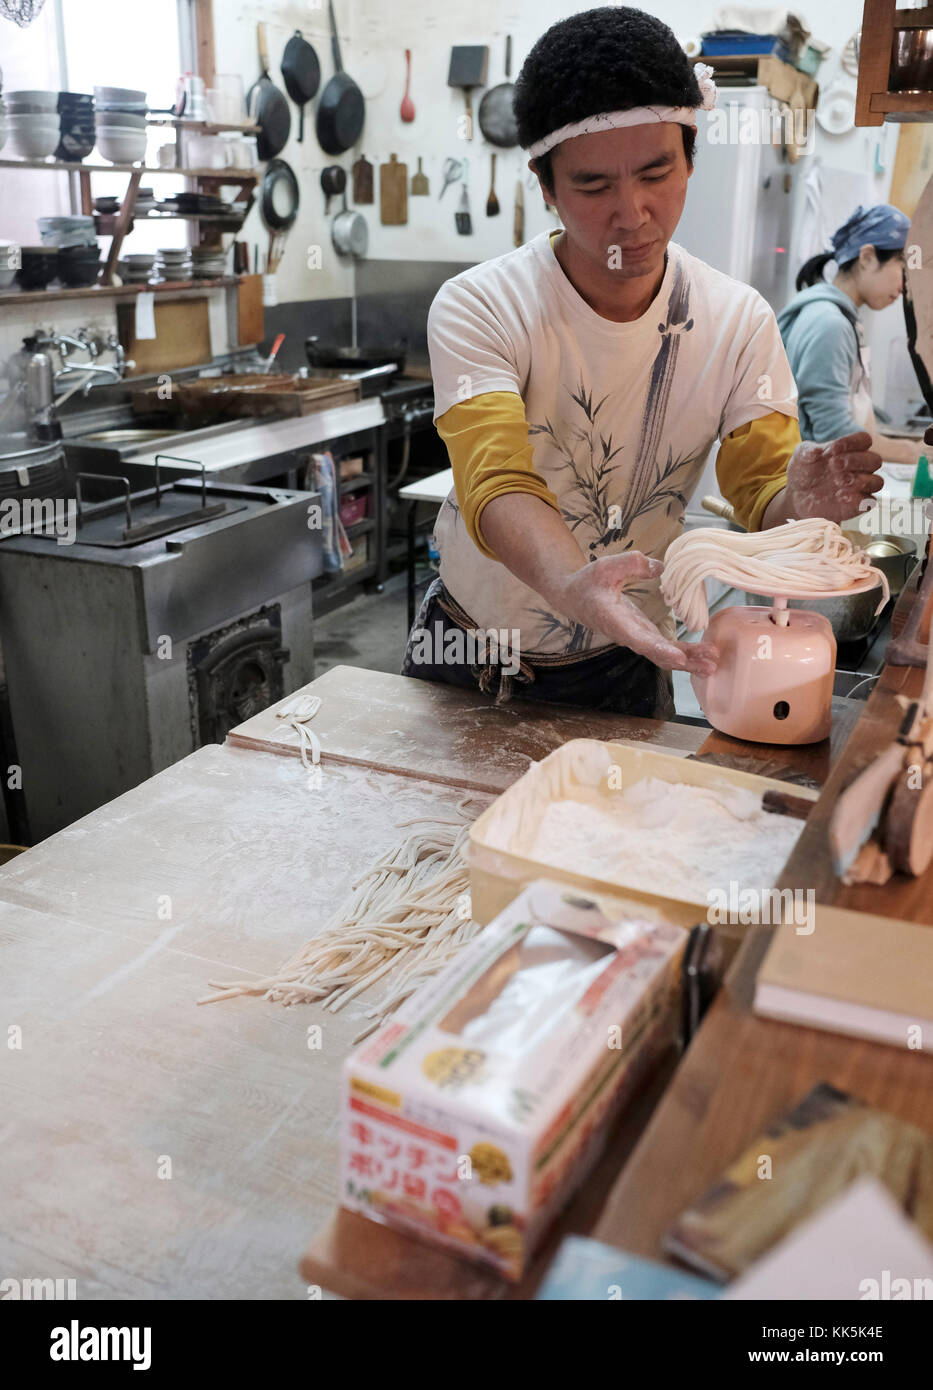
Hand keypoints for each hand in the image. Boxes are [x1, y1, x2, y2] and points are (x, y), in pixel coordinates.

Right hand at [556, 551, 718, 675]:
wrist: (575, 598)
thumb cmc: (588, 583)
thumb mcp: (605, 567)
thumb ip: (631, 564)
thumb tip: (660, 567)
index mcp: (617, 622)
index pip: (639, 640)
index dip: (660, 649)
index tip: (678, 657)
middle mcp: (629, 635)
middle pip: (658, 654)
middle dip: (684, 661)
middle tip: (709, 663)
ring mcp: (638, 637)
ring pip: (664, 655)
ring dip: (689, 660)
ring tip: (713, 661)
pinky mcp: (644, 634)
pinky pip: (666, 648)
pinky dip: (685, 653)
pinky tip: (704, 654)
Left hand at [785, 431, 882, 521]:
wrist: (796, 496)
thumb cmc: (804, 471)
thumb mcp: (801, 456)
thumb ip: (808, 451)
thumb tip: (816, 451)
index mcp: (850, 450)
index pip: (864, 440)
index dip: (852, 442)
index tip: (833, 449)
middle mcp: (860, 467)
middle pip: (875, 460)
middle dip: (856, 461)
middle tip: (833, 465)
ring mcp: (861, 487)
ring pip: (877, 482)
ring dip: (860, 480)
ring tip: (838, 481)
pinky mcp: (858, 505)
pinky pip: (870, 502)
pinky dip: (859, 499)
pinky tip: (839, 495)